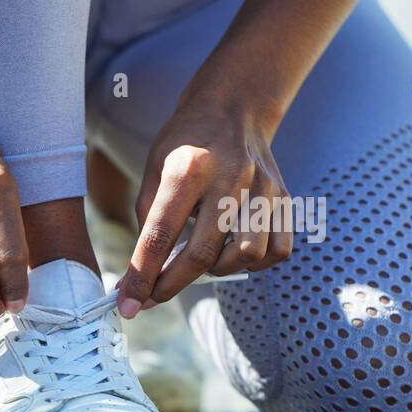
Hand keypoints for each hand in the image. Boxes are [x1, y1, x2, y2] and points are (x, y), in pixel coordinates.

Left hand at [118, 101, 292, 316]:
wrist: (235, 105)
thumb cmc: (188, 140)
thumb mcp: (155, 167)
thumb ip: (150, 218)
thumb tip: (141, 274)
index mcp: (189, 167)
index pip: (160, 234)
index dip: (141, 276)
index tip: (127, 305)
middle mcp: (231, 177)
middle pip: (202, 253)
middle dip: (171, 285)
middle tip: (152, 296)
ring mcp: (263, 188)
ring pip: (246, 255)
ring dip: (218, 269)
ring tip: (203, 257)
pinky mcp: (284, 198)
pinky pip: (276, 250)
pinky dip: (255, 263)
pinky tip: (235, 250)